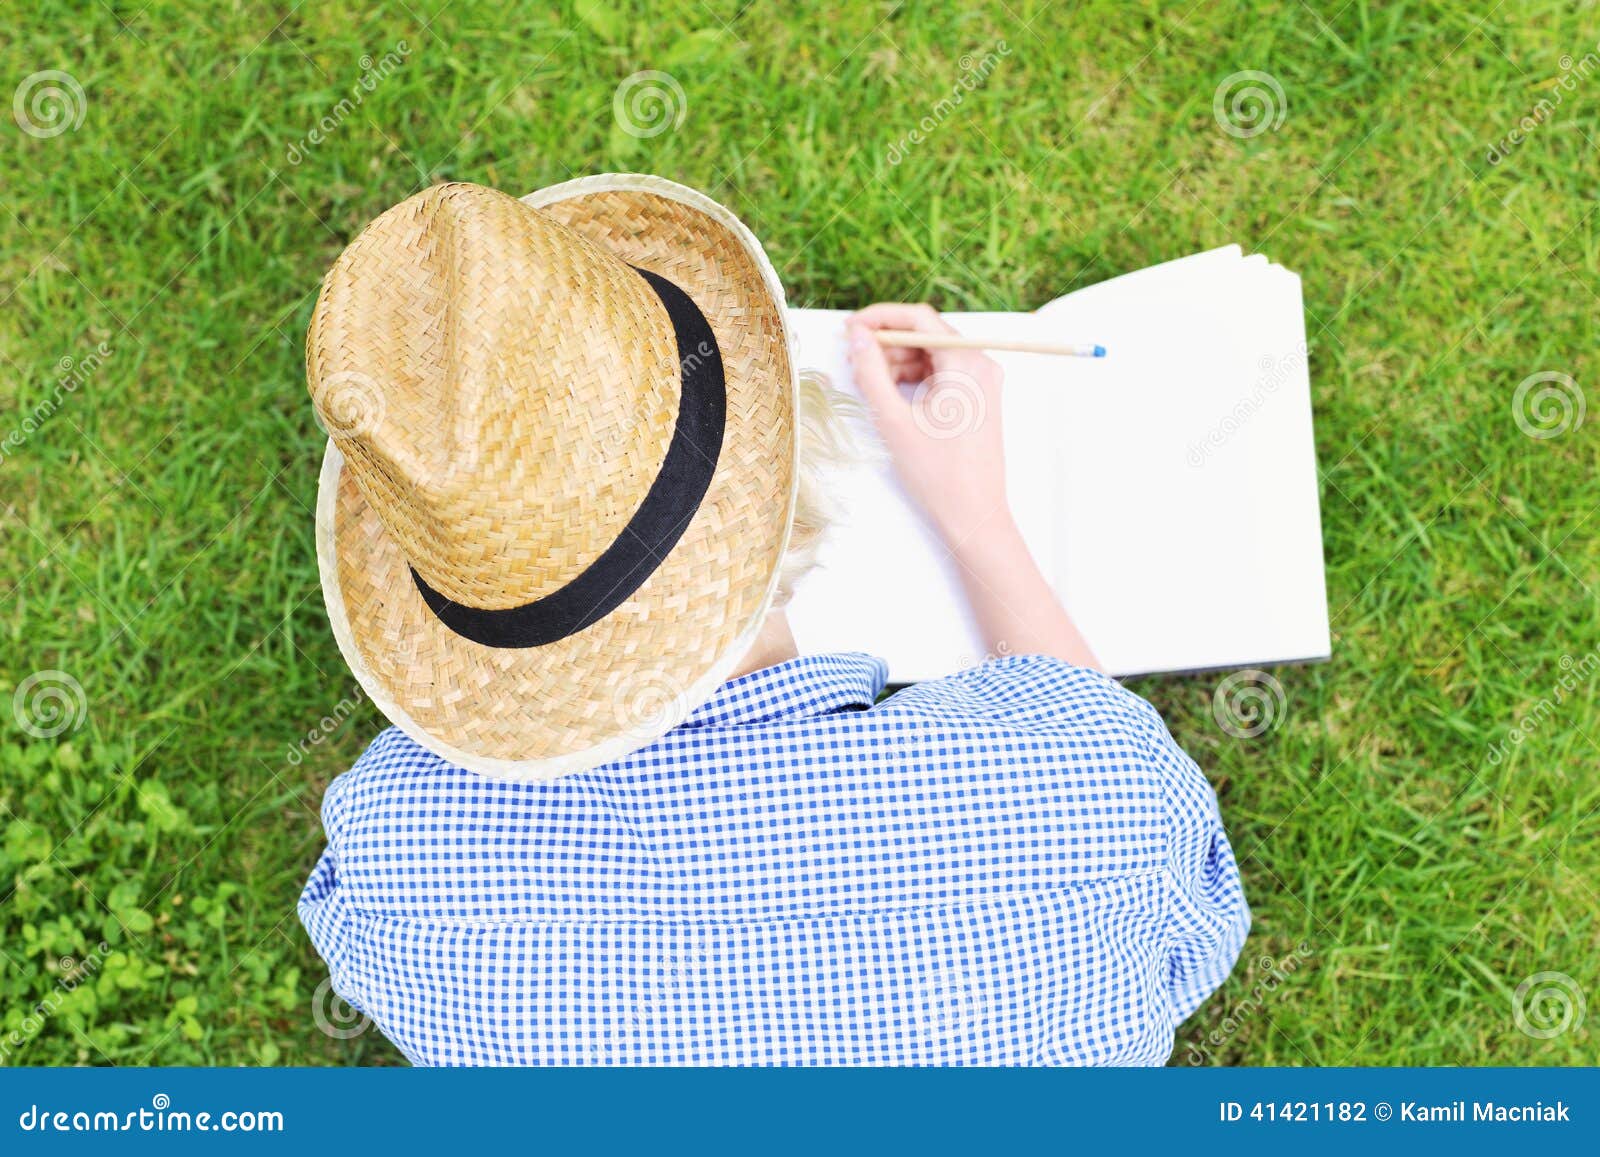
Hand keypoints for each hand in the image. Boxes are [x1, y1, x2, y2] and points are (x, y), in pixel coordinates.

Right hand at [845, 303, 1010, 548]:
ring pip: (931, 355)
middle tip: (853, 359)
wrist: (974, 516)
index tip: (850, 329)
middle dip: (887, 344)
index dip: (880, 318)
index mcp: (966, 362)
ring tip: (867, 381)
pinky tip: (890, 394)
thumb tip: (856, 337)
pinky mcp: (978, 399)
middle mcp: (980, 364)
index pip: (919, 318)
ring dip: (898, 362)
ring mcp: (982, 382)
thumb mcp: (894, 420)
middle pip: (926, 334)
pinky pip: (941, 375)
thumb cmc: (938, 473)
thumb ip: (871, 372)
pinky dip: (914, 379)